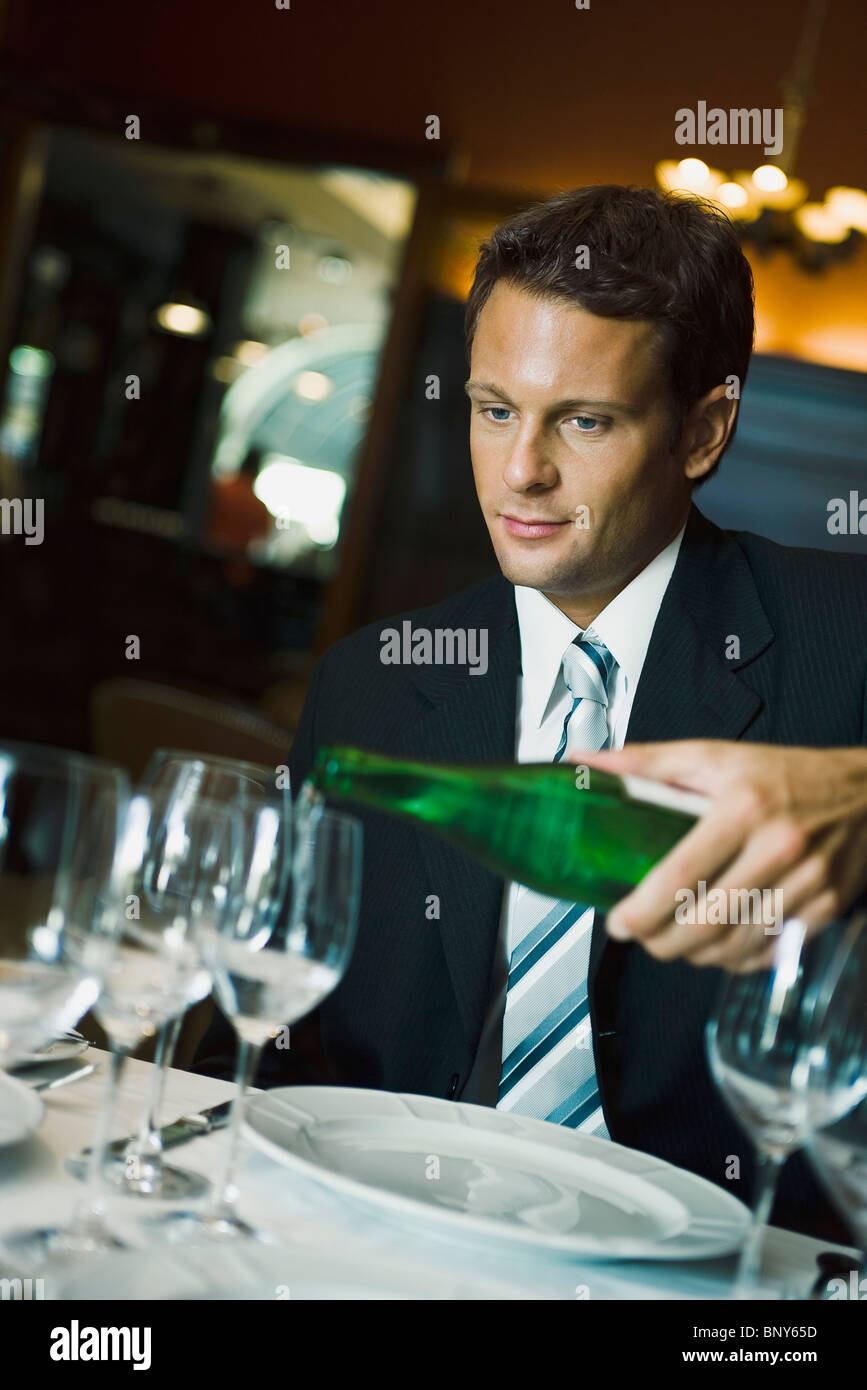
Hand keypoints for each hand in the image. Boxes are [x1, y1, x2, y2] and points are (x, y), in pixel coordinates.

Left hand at [572, 741, 866, 970]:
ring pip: (735, 946)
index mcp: (743, 808)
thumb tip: (586, 762)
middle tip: (640, 935)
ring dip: (694, 955)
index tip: (619, 921)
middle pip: (704, 922)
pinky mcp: (827, 908)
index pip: (680, 875)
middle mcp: (779, 847)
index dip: (641, 910)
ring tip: (673, 940)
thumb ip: (646, 764)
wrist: (866, 790)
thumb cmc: (786, 774)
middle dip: (660, 942)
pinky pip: (769, 951)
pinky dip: (735, 959)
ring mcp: (808, 883)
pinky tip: (717, 945)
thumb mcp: (714, 757)